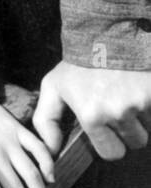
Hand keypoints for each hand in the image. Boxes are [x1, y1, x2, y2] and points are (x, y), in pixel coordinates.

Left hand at [33, 61, 150, 159]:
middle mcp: (118, 112)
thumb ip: (46, 119)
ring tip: (128, 96)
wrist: (105, 33)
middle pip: (135, 142)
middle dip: (129, 132)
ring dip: (143, 118)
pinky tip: (140, 90)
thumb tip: (52, 149)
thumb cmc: (78, 64)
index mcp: (92, 115)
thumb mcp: (54, 87)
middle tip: (118, 110)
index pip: (111, 153)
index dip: (110, 143)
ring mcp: (141, 101)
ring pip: (150, 128)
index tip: (106, 130)